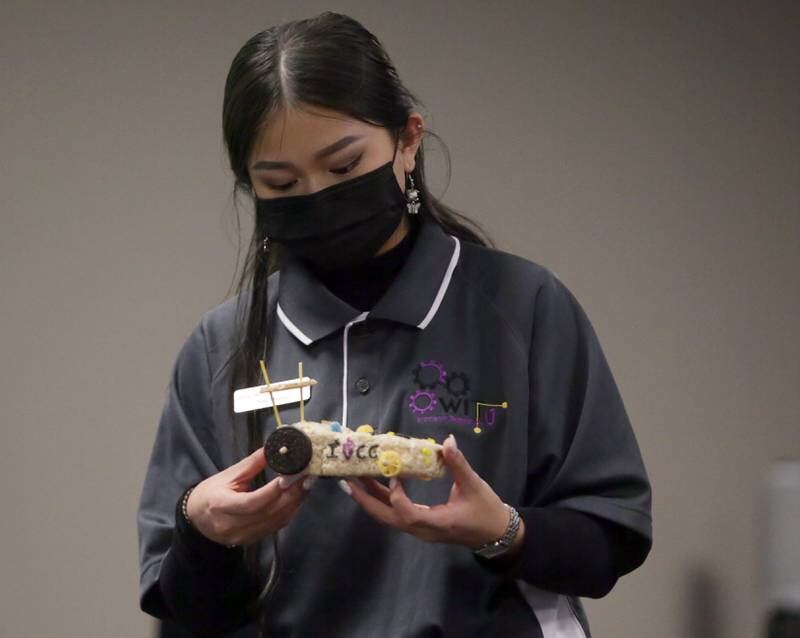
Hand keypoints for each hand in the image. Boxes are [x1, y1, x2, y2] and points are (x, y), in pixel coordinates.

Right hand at [186, 448, 316, 546]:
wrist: (197, 520)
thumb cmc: (210, 493)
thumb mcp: (227, 475)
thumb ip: (252, 463)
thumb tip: (273, 448)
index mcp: (221, 505)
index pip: (251, 502)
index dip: (272, 491)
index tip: (289, 476)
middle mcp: (232, 525)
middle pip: (268, 513)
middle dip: (291, 495)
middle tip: (307, 477)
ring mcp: (242, 536)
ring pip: (275, 521)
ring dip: (294, 503)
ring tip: (307, 485)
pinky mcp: (251, 540)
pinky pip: (275, 526)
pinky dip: (289, 512)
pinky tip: (297, 498)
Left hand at [342, 434, 524, 551]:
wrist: (495, 533)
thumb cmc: (486, 511)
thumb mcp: (474, 486)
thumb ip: (458, 464)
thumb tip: (447, 441)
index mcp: (437, 524)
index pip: (408, 515)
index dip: (397, 496)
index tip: (395, 475)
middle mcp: (422, 530)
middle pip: (387, 518)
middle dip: (366, 499)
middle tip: (349, 480)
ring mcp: (420, 529)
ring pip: (388, 516)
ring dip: (371, 498)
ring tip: (354, 479)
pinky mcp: (420, 524)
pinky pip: (396, 513)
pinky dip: (383, 498)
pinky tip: (375, 484)